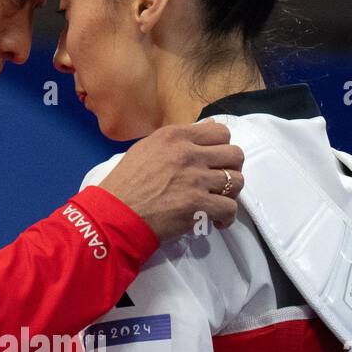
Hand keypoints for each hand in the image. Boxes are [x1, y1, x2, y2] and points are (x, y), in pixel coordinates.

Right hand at [100, 121, 244, 240]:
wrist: (114, 214)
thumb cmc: (125, 184)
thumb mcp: (147, 148)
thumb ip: (178, 139)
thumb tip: (207, 130)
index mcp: (176, 136)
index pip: (220, 132)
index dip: (222, 148)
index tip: (214, 161)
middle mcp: (189, 154)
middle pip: (235, 155)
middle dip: (231, 169)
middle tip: (219, 182)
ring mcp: (196, 180)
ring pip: (237, 181)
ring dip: (230, 194)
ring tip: (217, 202)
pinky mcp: (198, 206)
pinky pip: (230, 208)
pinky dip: (226, 217)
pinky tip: (216, 221)